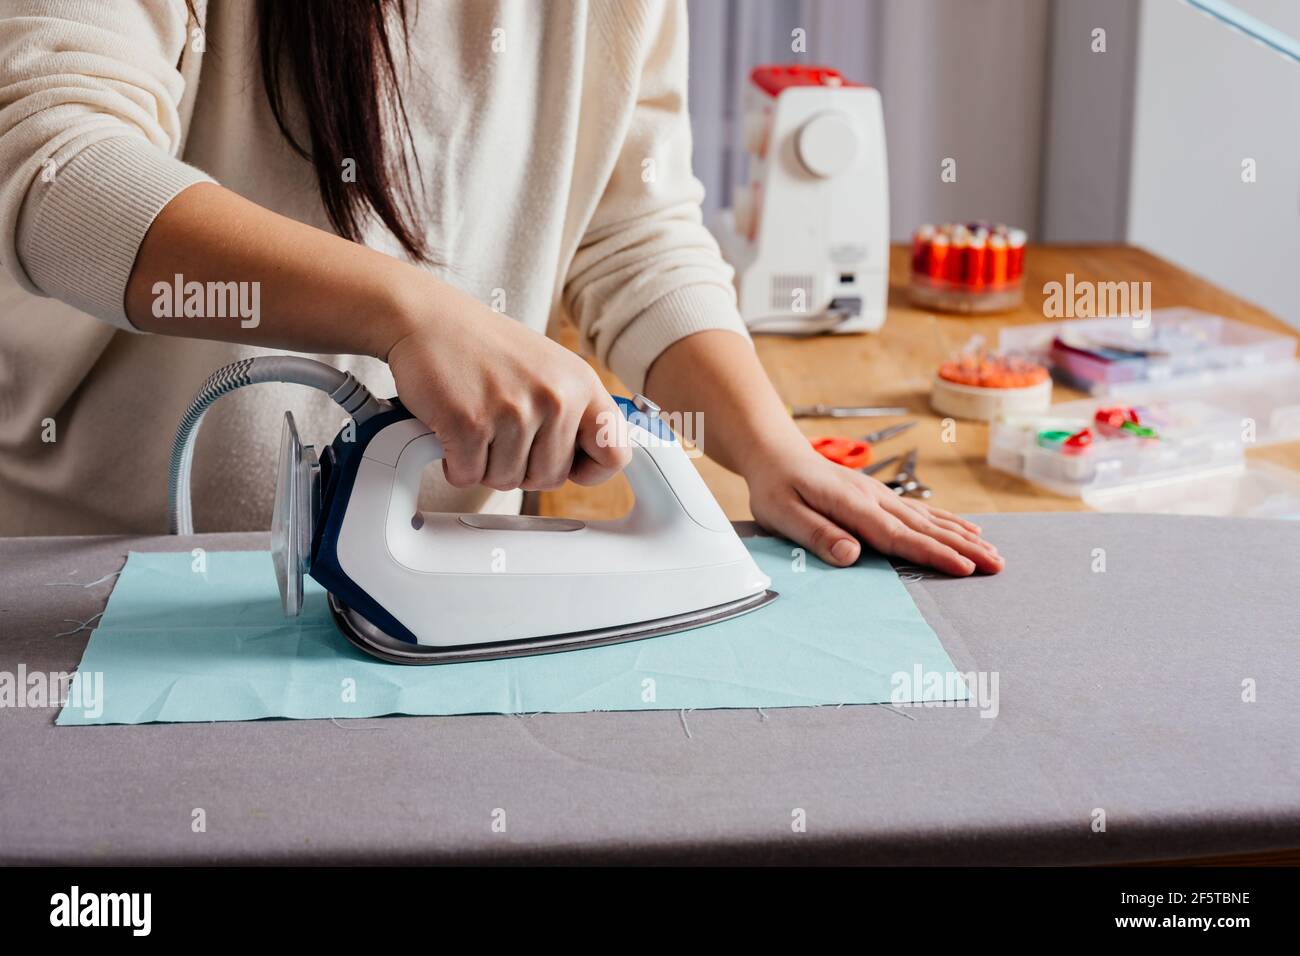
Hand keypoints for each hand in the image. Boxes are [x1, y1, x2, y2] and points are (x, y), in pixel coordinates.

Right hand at [385, 294, 630, 491]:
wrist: (427, 318)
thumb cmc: (484, 347)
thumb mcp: (549, 369)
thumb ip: (575, 411)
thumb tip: (596, 460)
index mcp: (581, 383)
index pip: (616, 454)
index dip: (591, 471)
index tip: (568, 465)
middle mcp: (555, 396)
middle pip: (551, 479)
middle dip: (522, 467)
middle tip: (501, 432)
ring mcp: (514, 410)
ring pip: (508, 481)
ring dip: (485, 463)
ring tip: (477, 422)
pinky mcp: (471, 424)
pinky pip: (468, 476)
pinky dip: (455, 463)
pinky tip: (453, 430)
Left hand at [746, 446, 1003, 575]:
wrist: (775, 453)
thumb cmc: (775, 486)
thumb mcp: (781, 514)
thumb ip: (816, 534)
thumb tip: (851, 554)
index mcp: (852, 505)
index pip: (898, 535)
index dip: (932, 553)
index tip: (963, 568)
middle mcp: (874, 498)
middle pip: (925, 528)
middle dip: (963, 548)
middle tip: (998, 566)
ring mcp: (880, 496)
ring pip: (929, 519)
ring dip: (963, 537)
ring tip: (995, 553)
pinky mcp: (879, 496)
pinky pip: (920, 512)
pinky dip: (948, 522)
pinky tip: (969, 530)